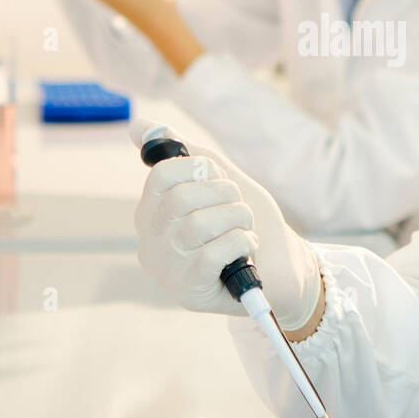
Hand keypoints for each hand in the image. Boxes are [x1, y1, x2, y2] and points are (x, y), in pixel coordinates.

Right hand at [132, 120, 323, 330]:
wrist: (281, 269)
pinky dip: (241, 243)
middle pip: (180, 199)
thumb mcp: (216, 182)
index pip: (161, 175)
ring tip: (246, 228)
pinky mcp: (189, 291)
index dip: (201, 170)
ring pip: (199, 225)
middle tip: (239, 207)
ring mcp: (167, 269)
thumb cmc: (244, 223)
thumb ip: (185, 153)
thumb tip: (137, 125)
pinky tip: (248, 248)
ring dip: (237, 219)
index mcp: (151, 211)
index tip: (219, 181)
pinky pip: (214, 254)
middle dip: (224, 195)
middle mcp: (150, 241)